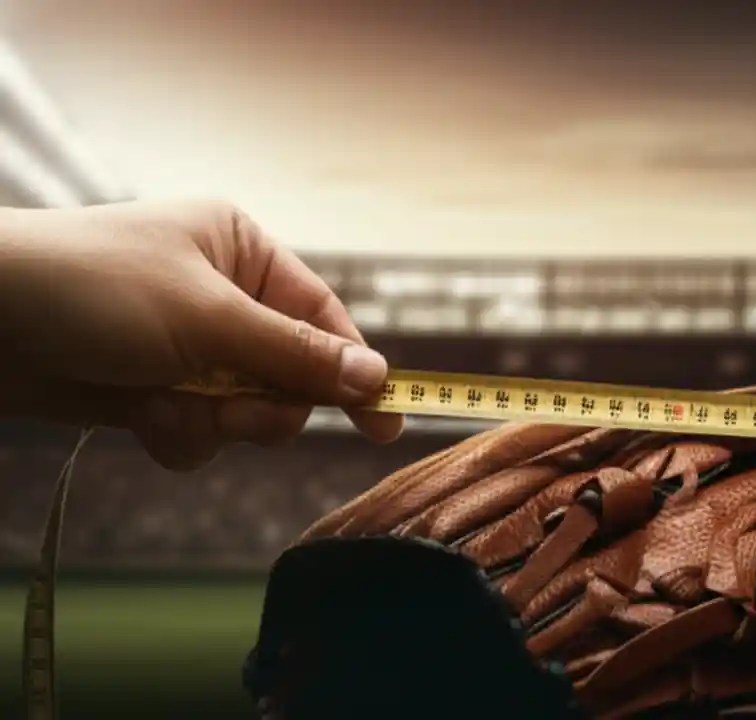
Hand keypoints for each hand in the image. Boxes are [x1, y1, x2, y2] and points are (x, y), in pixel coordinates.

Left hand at [0, 200, 402, 469]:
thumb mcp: (207, 319)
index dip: (352, 370)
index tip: (384, 422)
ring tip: (166, 409)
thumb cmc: (93, 291)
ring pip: (245, 411)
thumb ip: (295, 355)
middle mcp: (222, 297)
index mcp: (242, 252)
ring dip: (214, 423)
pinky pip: (198, 430)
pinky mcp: (150, 388)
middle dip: (263, 404)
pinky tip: (141, 419)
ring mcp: (185, 346)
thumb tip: (377, 378)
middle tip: (237, 415)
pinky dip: (177, 433)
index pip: (321, 317)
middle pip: (289, 374)